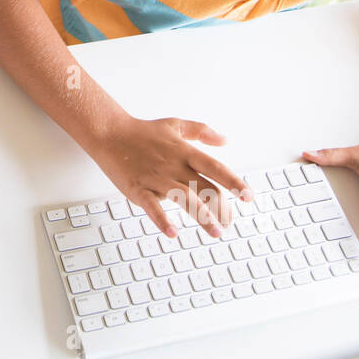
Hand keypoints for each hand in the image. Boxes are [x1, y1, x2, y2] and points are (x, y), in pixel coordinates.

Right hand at [88, 117, 249, 236]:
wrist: (110, 133)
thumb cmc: (142, 131)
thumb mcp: (175, 125)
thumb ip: (201, 131)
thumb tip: (225, 140)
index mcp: (184, 152)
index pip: (215, 168)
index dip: (233, 182)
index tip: (248, 196)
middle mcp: (174, 166)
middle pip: (204, 189)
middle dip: (221, 209)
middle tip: (229, 224)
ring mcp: (156, 178)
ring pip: (184, 199)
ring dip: (202, 217)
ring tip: (216, 232)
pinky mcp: (138, 188)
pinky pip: (152, 206)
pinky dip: (162, 220)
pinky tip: (172, 233)